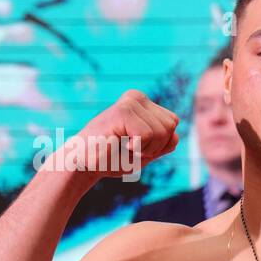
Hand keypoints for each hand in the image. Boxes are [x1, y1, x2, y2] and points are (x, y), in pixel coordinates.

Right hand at [51, 90, 179, 178]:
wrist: (84, 163)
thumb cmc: (113, 158)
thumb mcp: (148, 151)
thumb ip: (165, 141)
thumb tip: (176, 132)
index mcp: (143, 102)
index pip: (173, 124)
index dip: (160, 144)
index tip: (136, 145)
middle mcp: (137, 96)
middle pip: (172, 126)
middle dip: (155, 146)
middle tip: (130, 147)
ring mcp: (130, 102)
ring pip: (163, 132)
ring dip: (146, 149)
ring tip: (124, 146)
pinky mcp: (123, 111)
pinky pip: (149, 136)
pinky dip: (138, 149)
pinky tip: (119, 145)